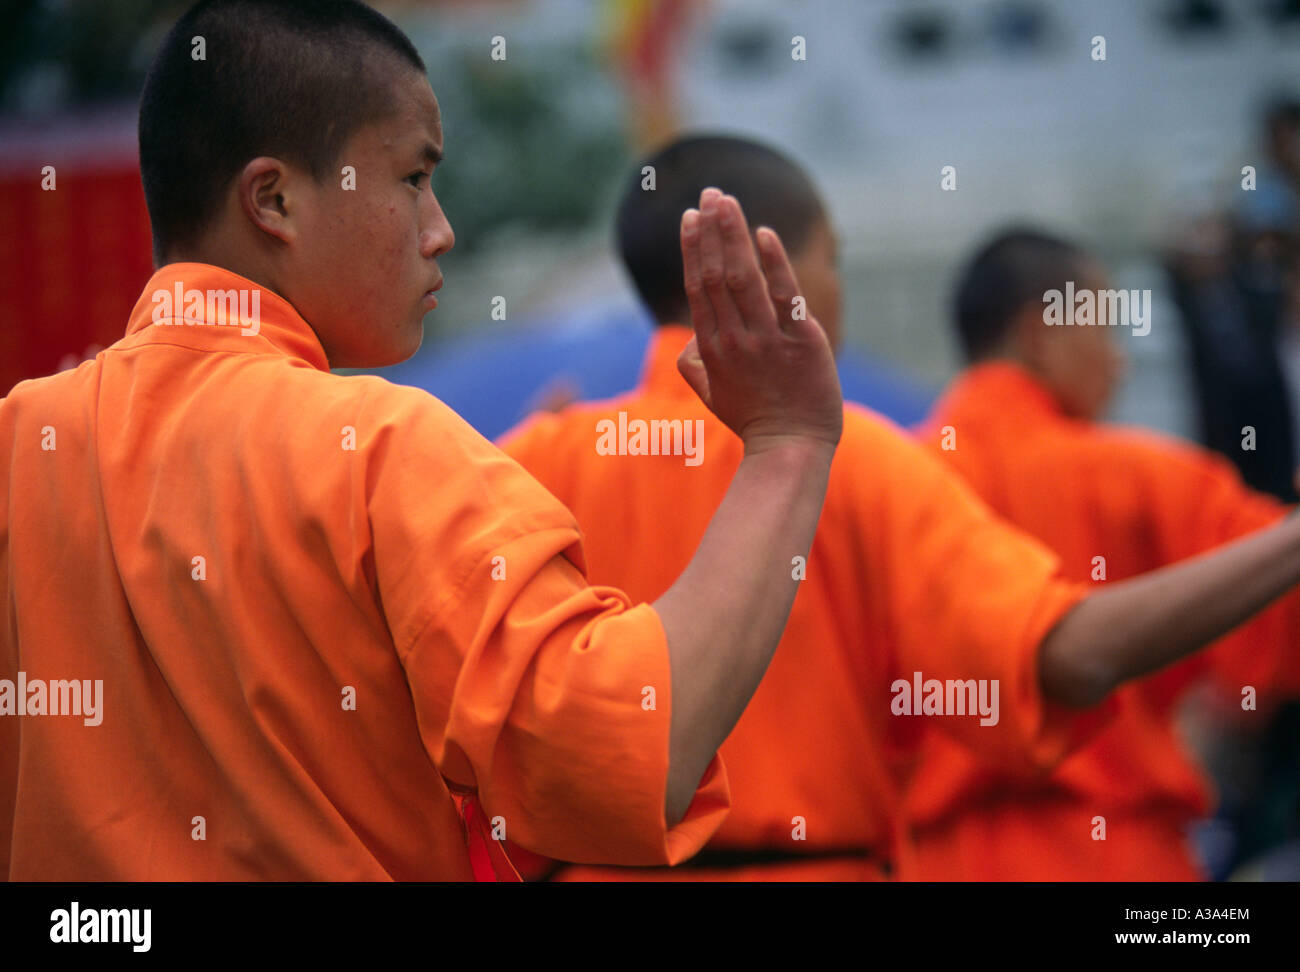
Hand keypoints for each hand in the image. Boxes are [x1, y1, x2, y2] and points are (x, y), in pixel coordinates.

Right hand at [677, 188, 841, 454]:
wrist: (792, 447)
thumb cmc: (753, 420)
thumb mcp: (712, 395)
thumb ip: (693, 366)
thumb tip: (686, 341)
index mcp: (711, 347)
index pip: (698, 288)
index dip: (693, 249)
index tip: (690, 217)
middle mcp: (734, 339)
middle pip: (715, 275)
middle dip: (710, 231)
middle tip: (709, 193)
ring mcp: (766, 340)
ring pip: (742, 279)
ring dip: (732, 236)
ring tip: (726, 201)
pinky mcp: (801, 342)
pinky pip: (784, 297)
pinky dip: (773, 264)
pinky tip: (764, 234)